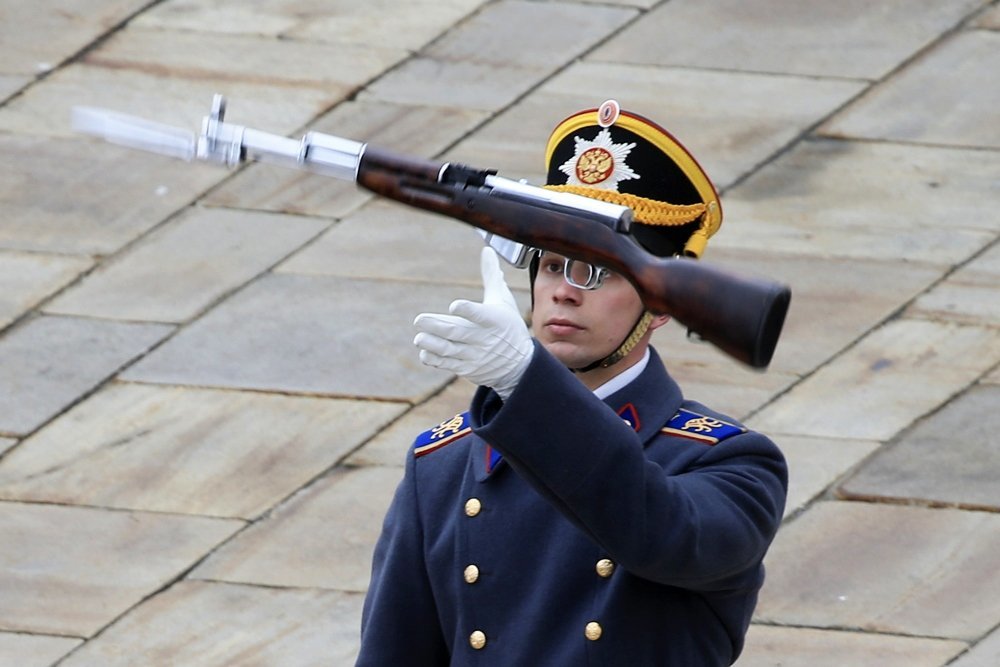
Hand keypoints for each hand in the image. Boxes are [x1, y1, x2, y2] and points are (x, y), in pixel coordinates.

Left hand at [414, 247, 532, 399]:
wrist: (519, 365)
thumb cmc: (509, 326)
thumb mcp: (503, 301)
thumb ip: (492, 277)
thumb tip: (487, 250)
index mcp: (495, 320)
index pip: (481, 315)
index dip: (468, 311)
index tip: (454, 306)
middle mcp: (485, 339)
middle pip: (459, 333)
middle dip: (438, 327)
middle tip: (419, 320)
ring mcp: (476, 356)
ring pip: (451, 350)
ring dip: (433, 344)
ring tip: (418, 337)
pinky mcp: (469, 368)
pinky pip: (449, 364)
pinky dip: (436, 359)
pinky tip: (424, 351)